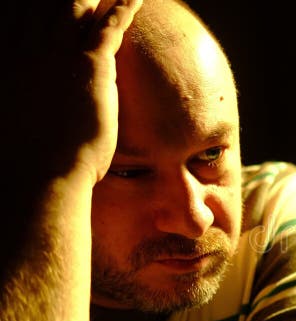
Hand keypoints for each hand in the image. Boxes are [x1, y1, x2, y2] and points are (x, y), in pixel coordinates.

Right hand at [4, 0, 141, 184]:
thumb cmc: (22, 154)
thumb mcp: (12, 110)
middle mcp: (28, 43)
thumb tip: (31, 97)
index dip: (34, 4)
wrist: (38, 171)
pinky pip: (111, 24)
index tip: (44, 3)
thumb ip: (21, 89)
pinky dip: (125, 7)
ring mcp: (59, 50)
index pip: (21, 11)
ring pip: (77, 3)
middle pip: (48, 2)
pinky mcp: (91, 62)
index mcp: (7, 53)